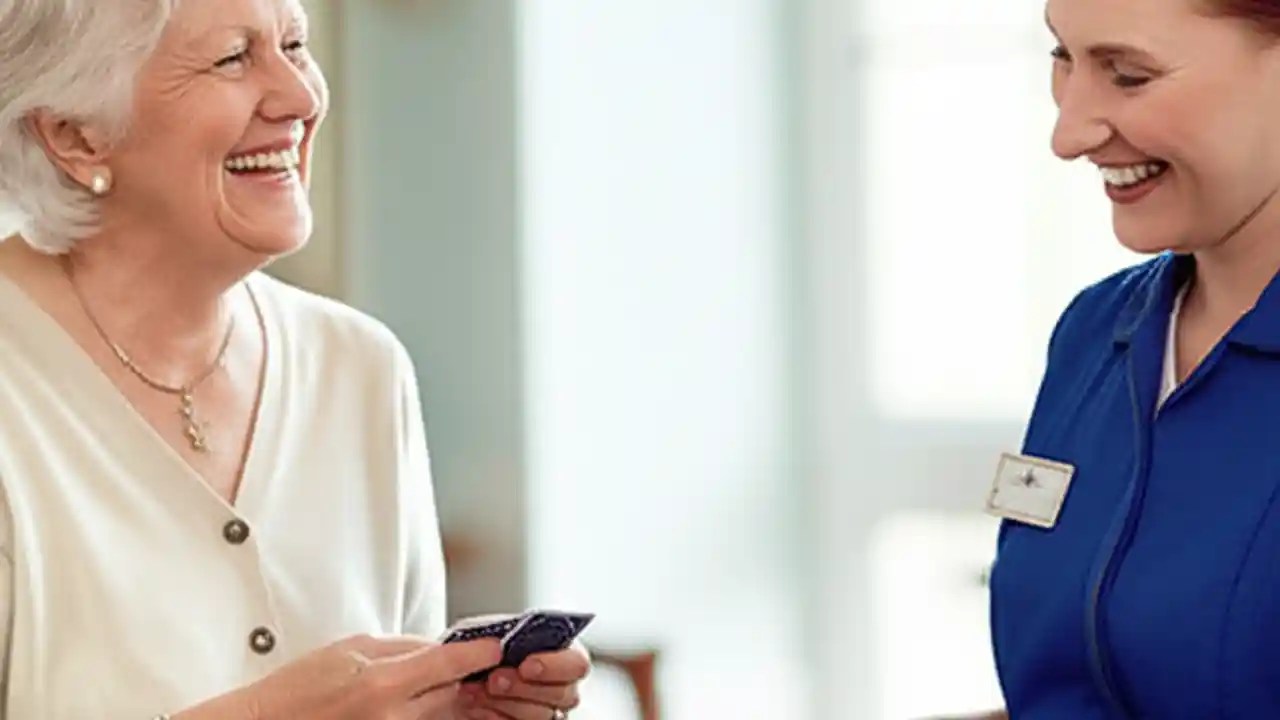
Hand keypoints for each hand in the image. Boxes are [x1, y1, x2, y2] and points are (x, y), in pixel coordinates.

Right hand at [174, 634, 501, 719]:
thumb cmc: (295, 690)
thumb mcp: (349, 650)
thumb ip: (401, 648)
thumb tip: (438, 646)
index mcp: (383, 684)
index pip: (450, 663)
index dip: (479, 653)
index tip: (496, 647)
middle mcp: (391, 718)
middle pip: (450, 692)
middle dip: (457, 676)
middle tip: (458, 664)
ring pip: (436, 714)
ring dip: (437, 699)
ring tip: (414, 687)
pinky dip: (419, 714)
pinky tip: (402, 705)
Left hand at [453, 642, 590, 719]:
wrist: (432, 688)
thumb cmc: (455, 658)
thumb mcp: (469, 637)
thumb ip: (485, 639)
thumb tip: (499, 646)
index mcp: (550, 649)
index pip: (576, 662)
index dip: (556, 665)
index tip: (527, 665)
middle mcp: (553, 682)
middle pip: (565, 695)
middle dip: (525, 688)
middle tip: (493, 680)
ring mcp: (539, 710)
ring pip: (544, 715)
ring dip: (508, 704)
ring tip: (475, 692)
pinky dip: (498, 719)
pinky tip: (477, 710)